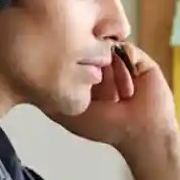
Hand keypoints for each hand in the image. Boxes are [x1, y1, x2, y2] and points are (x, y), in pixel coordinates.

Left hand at [50, 42, 177, 154]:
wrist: (142, 130)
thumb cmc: (107, 127)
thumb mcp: (69, 113)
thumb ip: (52, 95)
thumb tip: (37, 73)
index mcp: (86, 79)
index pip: (71, 58)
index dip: (70, 66)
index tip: (75, 82)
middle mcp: (102, 69)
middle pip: (87, 50)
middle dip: (91, 66)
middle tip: (100, 92)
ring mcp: (120, 62)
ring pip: (105, 48)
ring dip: (110, 72)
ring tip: (118, 96)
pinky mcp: (138, 60)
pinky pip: (126, 49)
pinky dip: (124, 68)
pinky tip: (129, 89)